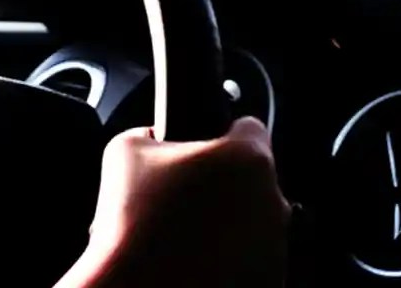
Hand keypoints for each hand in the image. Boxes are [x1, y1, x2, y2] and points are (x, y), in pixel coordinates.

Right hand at [61, 117, 290, 287]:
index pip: (248, 128)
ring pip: (254, 218)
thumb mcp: (126, 151)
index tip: (204, 149)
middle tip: (185, 197)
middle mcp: (272, 200)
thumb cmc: (132, 224)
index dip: (221, 135)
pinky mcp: (269, 276)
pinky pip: (252, 255)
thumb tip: (154, 135)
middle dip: (223, 183)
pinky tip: (196, 257)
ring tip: (186, 233)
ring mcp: (275, 243)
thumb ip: (150, 132)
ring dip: (228, 220)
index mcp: (247, 159)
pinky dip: (231, 255)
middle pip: (252, 178)